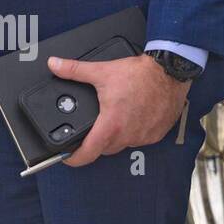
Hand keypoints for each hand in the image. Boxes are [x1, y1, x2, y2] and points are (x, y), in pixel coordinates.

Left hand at [49, 53, 189, 167]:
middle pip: (104, 149)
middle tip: (89, 130)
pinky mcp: (156, 134)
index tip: (66, 157)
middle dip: (94, 142)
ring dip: (113, 137)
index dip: (74, 158)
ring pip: (121, 145)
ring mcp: (143, 137)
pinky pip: (138, 140)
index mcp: (111, 124)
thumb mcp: (101, 71)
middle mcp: (128, 135)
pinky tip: (129, 119)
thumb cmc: (139, 75)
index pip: (89, 152)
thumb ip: (74, 70)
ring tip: (110, 119)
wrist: (169, 73)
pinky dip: (130, 133)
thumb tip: (55, 65)